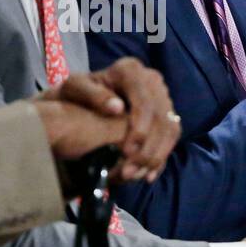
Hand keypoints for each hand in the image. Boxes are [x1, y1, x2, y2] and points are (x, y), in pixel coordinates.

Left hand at [37, 59, 179, 184]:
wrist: (79, 100)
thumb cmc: (74, 95)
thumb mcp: (73, 89)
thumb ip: (91, 95)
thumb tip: (117, 108)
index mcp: (130, 70)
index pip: (145, 101)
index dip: (140, 129)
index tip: (126, 152)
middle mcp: (151, 79)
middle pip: (161, 117)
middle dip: (147, 149)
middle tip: (128, 172)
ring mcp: (161, 95)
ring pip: (169, 128)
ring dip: (155, 157)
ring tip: (134, 177)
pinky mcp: (165, 112)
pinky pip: (171, 136)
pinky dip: (161, 157)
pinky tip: (148, 175)